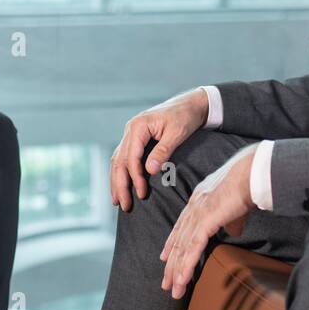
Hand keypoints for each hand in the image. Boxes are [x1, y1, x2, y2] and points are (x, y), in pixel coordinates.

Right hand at [110, 88, 209, 211]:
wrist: (191, 104)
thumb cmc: (186, 116)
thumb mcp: (177, 133)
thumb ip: (163, 151)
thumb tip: (149, 170)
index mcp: (138, 126)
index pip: (131, 157)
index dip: (135, 178)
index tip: (142, 194)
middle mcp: (130, 129)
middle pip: (119, 160)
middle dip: (120, 184)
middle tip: (124, 205)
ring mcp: (131, 133)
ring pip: (118, 160)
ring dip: (117, 181)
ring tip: (118, 201)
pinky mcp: (136, 138)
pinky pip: (124, 157)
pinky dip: (121, 172)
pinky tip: (122, 184)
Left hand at [160, 145, 257, 298]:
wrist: (251, 175)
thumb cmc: (246, 185)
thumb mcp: (234, 207)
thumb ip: (230, 220)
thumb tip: (233, 232)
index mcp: (199, 200)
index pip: (181, 226)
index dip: (172, 243)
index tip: (166, 257)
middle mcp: (194, 207)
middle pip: (178, 241)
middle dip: (172, 264)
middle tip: (166, 283)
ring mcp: (197, 214)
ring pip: (183, 248)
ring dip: (177, 272)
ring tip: (174, 290)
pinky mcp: (204, 222)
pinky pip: (192, 249)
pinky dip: (186, 266)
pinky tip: (182, 280)